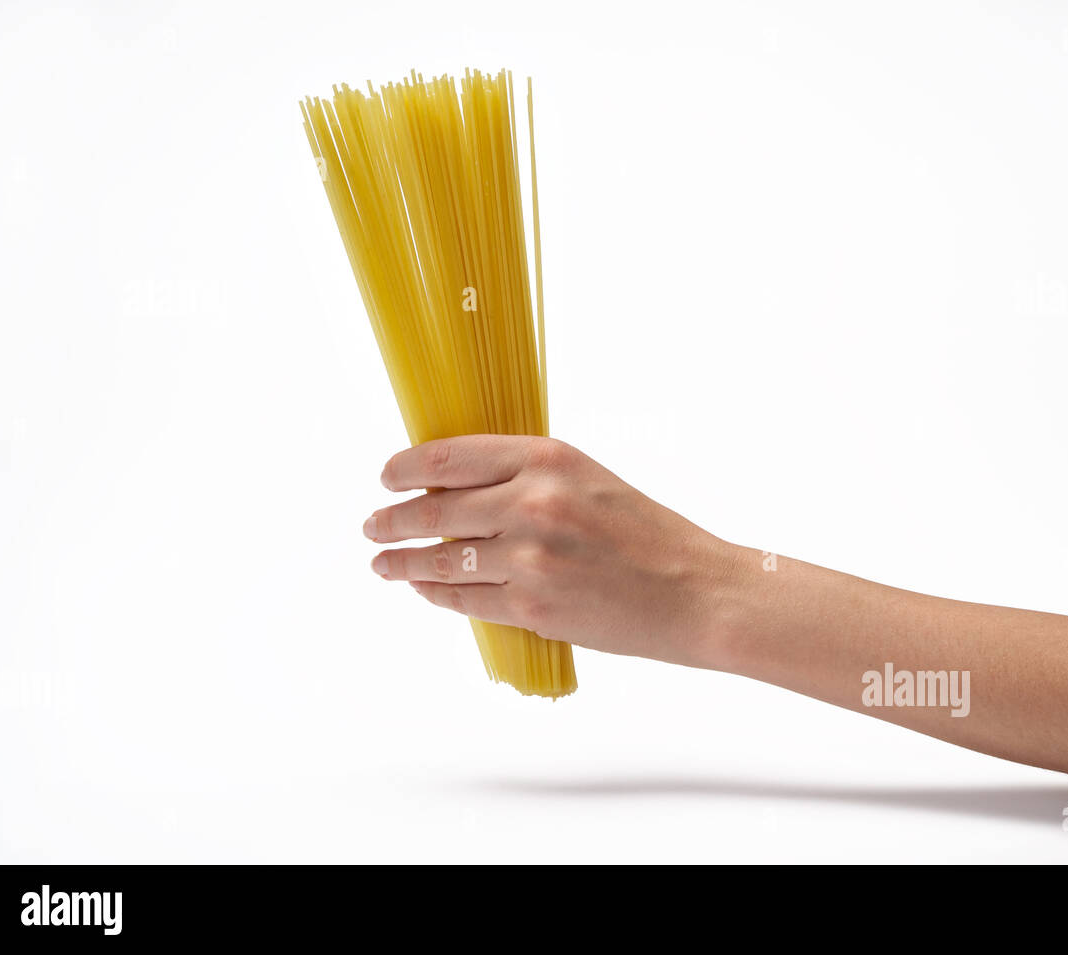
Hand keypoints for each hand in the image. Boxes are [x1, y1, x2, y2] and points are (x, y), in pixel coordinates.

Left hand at [364, 435, 742, 667]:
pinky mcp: (530, 607)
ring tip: (385, 565)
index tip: (387, 477)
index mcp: (548, 458)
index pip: (449, 457)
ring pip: (441, 561)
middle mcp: (532, 502)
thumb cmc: (649, 537)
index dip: (406, 468)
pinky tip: (426, 590)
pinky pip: (464, 600)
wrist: (695, 592)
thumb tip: (459, 490)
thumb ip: (529, 479)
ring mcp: (528, 558)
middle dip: (392, 521)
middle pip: (434, 511)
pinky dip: (437, 595)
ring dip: (403, 564)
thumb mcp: (589, 480)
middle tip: (373, 526)